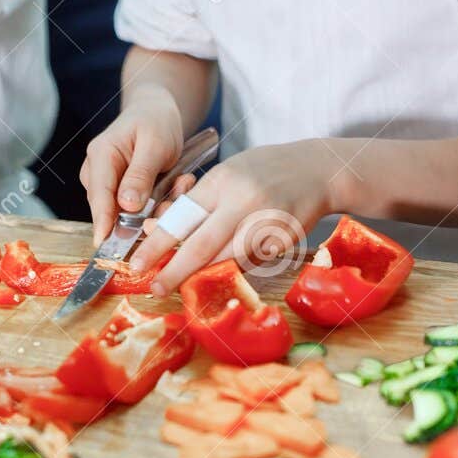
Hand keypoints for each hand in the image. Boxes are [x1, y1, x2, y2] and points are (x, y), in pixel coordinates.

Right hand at [80, 85, 183, 243]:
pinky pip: (134, 209)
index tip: (104, 242)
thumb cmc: (155, 122)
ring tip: (180, 184)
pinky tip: (174, 186)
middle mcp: (97, 171)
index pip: (99, 194)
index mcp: (101, 155)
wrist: (156, 112)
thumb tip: (126, 206)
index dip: (102, 220)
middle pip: (109, 208)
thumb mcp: (155, 144)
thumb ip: (140, 175)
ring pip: (124, 212)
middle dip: (139, 215)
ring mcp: (106, 184)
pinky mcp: (118, 192)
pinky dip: (156, 204)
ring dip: (153, 207)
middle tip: (171, 203)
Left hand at [129, 139, 340, 294]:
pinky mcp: (283, 242)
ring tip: (186, 284)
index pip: (183, 216)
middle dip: (174, 271)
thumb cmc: (265, 171)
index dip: (158, 243)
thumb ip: (199, 201)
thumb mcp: (228, 173)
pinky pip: (250, 263)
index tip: (138, 262)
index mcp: (222, 181)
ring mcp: (265, 224)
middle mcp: (243, 201)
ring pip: (226, 260)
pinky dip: (235, 268)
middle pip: (202, 246)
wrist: (319, 170)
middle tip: (155, 288)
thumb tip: (159, 230)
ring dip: (204, 276)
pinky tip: (229, 267)